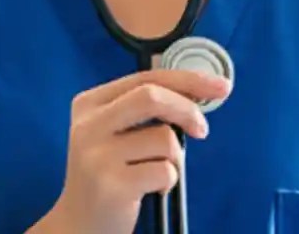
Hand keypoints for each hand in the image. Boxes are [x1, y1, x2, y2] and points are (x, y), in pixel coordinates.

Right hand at [49, 69, 232, 233]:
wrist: (79, 221)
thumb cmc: (107, 173)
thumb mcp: (112, 133)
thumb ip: (143, 109)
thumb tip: (197, 91)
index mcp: (89, 104)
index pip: (144, 78)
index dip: (187, 79)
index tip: (219, 86)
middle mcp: (88, 125)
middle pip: (151, 97)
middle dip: (187, 110)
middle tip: (201, 130)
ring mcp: (97, 155)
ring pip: (164, 139)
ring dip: (174, 158)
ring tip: (155, 171)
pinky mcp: (111, 185)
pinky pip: (165, 172)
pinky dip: (169, 182)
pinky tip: (150, 189)